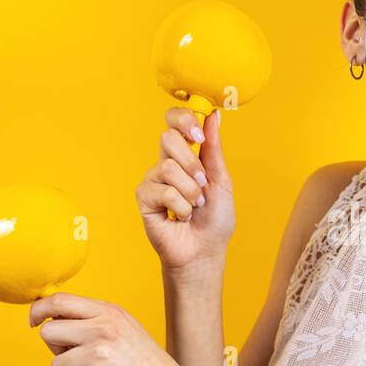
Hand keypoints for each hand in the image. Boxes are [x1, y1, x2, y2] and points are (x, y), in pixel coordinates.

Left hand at [30, 292, 202, 365]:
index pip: (59, 300)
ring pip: (56, 363)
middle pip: (49, 331)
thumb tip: (49, 320)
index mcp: (110, 312)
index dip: (39, 309)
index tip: (34, 321)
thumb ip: (93, 321)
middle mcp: (104, 327)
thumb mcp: (125, 331)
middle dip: (56, 349)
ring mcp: (100, 351)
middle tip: (79, 360)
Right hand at [137, 108, 234, 273]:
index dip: (183, 119)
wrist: (205, 250)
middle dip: (192, 163)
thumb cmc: (215, 219)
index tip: (198, 134)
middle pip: (168, 137)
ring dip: (191, 192)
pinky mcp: (144, 197)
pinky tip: (180, 216)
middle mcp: (166, 163)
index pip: (174, 121)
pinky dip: (180, 206)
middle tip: (203, 184)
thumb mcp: (221, 180)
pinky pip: (163, 190)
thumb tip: (214, 116)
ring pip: (169, 167)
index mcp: (186, 154)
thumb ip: (214, 148)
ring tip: (194, 207)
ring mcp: (153, 179)